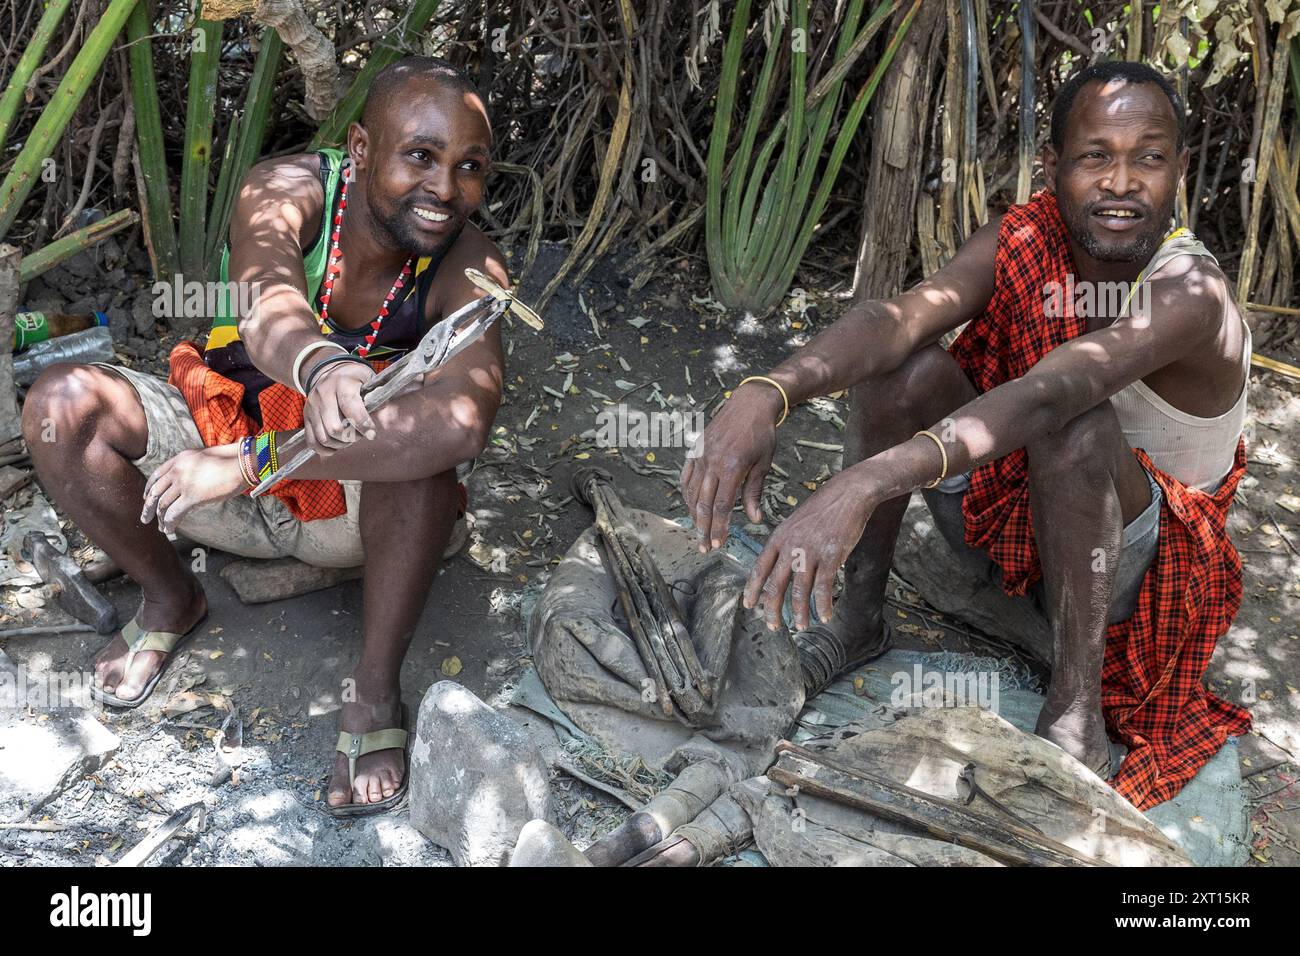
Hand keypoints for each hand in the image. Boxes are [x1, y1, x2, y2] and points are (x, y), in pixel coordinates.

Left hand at [141, 444, 248, 534]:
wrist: (242, 462)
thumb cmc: (231, 461)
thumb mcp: (205, 458)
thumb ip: (193, 467)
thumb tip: (193, 481)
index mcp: (179, 459)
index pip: (156, 475)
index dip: (149, 489)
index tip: (147, 499)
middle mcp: (177, 470)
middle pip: (155, 492)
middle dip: (148, 508)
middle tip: (145, 518)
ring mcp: (183, 483)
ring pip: (163, 505)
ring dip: (160, 519)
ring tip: (161, 528)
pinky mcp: (192, 496)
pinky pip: (174, 513)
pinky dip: (169, 524)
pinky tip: (170, 530)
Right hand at [302, 359, 376, 454]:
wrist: (328, 371)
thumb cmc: (353, 378)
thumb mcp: (367, 378)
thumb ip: (377, 393)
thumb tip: (384, 410)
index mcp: (341, 382)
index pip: (349, 407)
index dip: (362, 424)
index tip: (371, 434)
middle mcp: (323, 394)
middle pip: (334, 428)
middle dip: (351, 437)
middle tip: (360, 434)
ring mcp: (312, 407)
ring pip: (324, 437)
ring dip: (340, 444)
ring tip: (349, 439)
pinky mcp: (306, 417)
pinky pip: (312, 441)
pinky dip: (325, 450)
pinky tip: (336, 447)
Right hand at [680, 381, 781, 550]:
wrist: (750, 404)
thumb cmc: (762, 434)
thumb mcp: (763, 464)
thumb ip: (754, 492)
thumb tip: (755, 520)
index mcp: (731, 467)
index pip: (721, 506)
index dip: (719, 527)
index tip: (718, 544)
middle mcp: (712, 463)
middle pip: (703, 504)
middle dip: (703, 528)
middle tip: (704, 547)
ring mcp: (701, 456)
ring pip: (692, 492)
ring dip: (694, 515)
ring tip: (698, 531)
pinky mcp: (696, 450)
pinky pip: (686, 476)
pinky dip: (686, 494)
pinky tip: (690, 506)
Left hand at [743, 470, 878, 631]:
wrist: (849, 493)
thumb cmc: (824, 507)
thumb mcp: (796, 522)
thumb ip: (787, 542)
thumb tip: (782, 563)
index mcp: (779, 537)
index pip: (760, 568)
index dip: (753, 589)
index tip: (749, 605)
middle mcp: (790, 546)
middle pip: (775, 584)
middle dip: (772, 609)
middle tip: (772, 626)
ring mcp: (810, 552)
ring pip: (799, 590)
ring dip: (799, 612)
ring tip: (801, 626)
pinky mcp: (831, 556)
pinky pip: (823, 587)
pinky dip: (823, 605)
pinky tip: (825, 615)